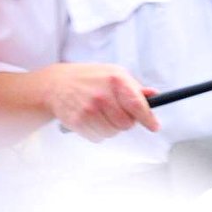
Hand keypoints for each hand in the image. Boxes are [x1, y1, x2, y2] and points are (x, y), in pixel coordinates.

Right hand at [43, 62, 158, 141]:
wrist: (57, 84)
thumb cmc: (90, 78)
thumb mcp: (114, 73)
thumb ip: (134, 87)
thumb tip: (153, 95)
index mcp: (116, 80)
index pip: (137, 105)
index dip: (148, 118)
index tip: (154, 126)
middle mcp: (103, 96)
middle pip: (126, 124)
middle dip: (126, 121)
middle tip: (119, 112)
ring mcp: (89, 110)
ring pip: (113, 133)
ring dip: (112, 128)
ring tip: (103, 114)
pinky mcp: (78, 122)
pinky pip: (98, 137)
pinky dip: (99, 132)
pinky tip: (92, 119)